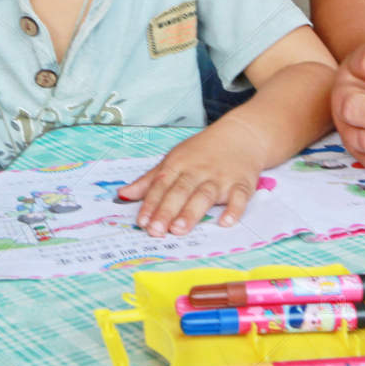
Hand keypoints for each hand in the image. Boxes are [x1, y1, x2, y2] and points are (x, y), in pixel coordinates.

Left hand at [118, 122, 266, 235]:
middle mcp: (198, 171)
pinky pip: (239, 197)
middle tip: (156, 230)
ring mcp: (220, 178)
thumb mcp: (173, 160)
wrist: (241, 135)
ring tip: (179, 229)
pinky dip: (233, 209)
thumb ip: (149, 181)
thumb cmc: (202, 152)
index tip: (142, 221)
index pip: (161, 185)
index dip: (150, 204)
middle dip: (167, 210)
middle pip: (180, 191)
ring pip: (204, 195)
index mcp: (178, 165)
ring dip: (192, 212)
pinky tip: (225, 222)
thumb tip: (123, 195)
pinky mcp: (241, 184)